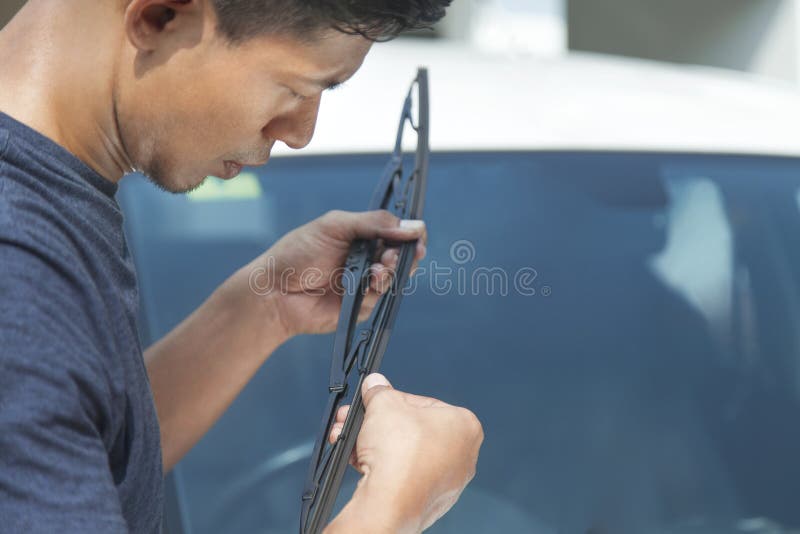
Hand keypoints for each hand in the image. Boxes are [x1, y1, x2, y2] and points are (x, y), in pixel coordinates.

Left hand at [245, 210, 426, 337]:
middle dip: (407, 254)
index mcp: (362, 236)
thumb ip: (374, 223)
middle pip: (403, 256)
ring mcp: (365, 283)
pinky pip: (380, 297)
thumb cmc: (298, 253)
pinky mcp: (362, 307)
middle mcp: (367, 259)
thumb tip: (413, 225)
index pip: (397, 231)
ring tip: (380, 267)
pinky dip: (377, 288)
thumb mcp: (336, 226)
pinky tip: (369, 282)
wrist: (275, 290)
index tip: (417, 234)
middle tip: (401, 253)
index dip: (411, 233)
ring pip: (395, 277)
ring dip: (392, 271)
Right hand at [327, 374, 483, 532]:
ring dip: (373, 443)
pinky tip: (358, 460)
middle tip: (360, 418)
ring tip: (351, 438)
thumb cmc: (400, 455)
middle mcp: (462, 455)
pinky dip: (380, 467)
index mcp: (465, 425)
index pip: (424, 403)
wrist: (389, 504)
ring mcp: (446, 481)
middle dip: (378, 424)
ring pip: (403, 453)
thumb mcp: (383, 405)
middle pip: (411, 429)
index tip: (377, 402)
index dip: (393, 401)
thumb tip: (375, 384)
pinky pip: (401, 476)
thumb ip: (379, 391)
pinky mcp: (427, 500)